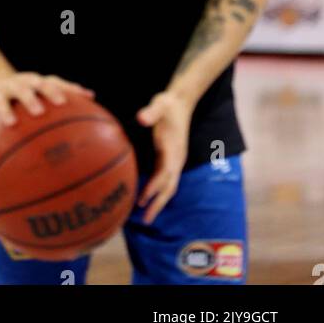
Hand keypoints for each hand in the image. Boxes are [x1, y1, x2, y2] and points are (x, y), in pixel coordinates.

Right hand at [0, 71, 94, 138]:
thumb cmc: (30, 88)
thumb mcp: (44, 85)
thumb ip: (66, 89)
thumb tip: (93, 96)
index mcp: (33, 81)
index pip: (46, 83)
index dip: (54, 91)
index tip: (63, 102)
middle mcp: (16, 84)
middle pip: (23, 88)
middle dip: (30, 98)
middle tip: (39, 111)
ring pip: (0, 100)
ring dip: (5, 110)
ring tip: (10, 123)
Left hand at [135, 90, 192, 223]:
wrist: (182, 102)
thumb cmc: (168, 104)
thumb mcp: (160, 104)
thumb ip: (151, 111)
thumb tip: (141, 118)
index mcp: (173, 148)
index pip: (165, 172)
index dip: (155, 186)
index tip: (143, 199)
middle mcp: (177, 158)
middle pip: (170, 186)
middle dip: (159, 203)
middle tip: (146, 220)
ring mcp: (176, 160)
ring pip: (170, 186)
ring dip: (159, 201)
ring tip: (147, 216)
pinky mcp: (173, 159)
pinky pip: (167, 180)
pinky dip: (159, 191)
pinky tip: (148, 198)